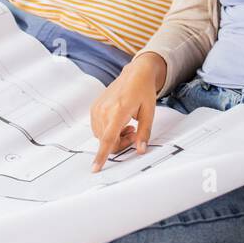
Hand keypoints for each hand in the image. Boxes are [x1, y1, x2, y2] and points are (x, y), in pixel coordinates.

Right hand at [88, 54, 165, 172]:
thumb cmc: (144, 91)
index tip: (95, 168)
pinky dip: (108, 131)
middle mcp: (104, 110)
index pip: (109, 138)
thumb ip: (144, 133)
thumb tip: (141, 150)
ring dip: (114, 137)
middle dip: (121, 143)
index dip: (102, 155)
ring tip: (128, 126)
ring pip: (101, 137)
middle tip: (134, 133)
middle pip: (107, 141)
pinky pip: (98, 129)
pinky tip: (119, 122)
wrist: (134, 74)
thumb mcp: (149, 112)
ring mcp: (97, 108)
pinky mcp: (94, 108)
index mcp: (119, 110)